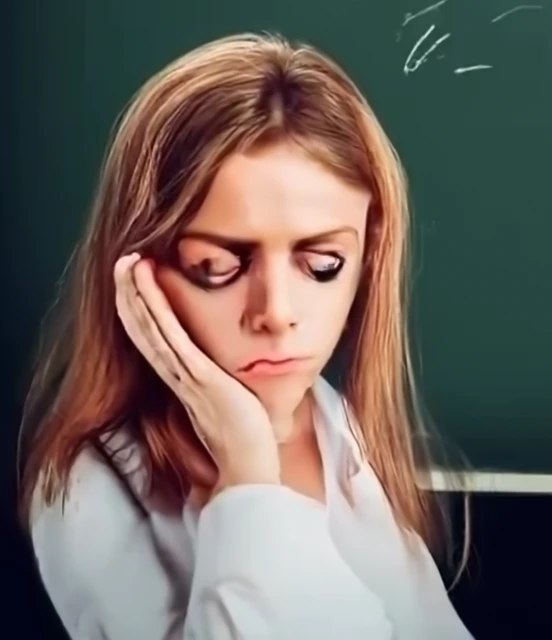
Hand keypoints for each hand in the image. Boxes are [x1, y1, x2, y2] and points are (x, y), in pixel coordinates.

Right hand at [114, 253, 280, 493]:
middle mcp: (177, 375)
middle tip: (124, 260)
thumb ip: (225, 380)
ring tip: (128, 263)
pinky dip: (156, 310)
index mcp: (184, 378)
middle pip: (143, 327)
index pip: (154, 336)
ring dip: (137, 293)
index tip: (137, 278)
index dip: (141, 307)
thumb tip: (236, 364)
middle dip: (131, 292)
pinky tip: (148, 286)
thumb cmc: (247, 435)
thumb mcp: (233, 396)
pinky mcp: (198, 378)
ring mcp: (185, 376)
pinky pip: (171, 338)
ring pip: (151, 327)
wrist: (250, 469)